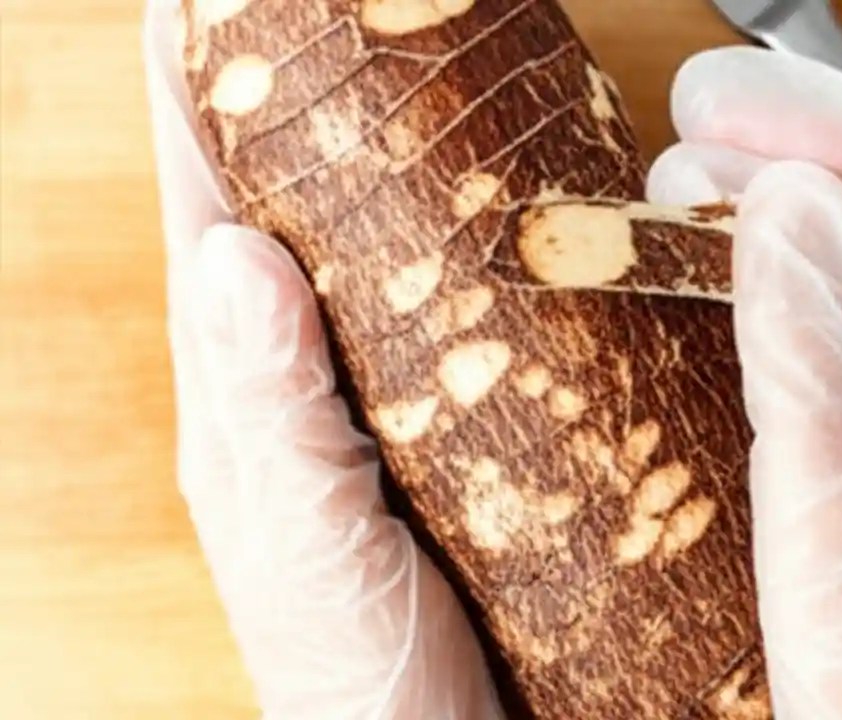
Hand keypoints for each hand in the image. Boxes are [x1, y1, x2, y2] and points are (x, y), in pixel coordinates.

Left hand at [142, 2, 502, 717]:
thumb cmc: (360, 684)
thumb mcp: (306, 547)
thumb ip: (270, 411)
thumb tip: (233, 253)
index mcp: (245, 398)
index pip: (205, 211)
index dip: (198, 96)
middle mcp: (306, 384)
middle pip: (290, 210)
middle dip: (301, 103)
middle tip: (338, 17)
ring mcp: (381, 407)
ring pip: (376, 256)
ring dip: (389, 165)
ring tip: (427, 78)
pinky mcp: (457, 433)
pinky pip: (452, 318)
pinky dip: (468, 253)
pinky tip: (512, 221)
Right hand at [648, 47, 841, 717]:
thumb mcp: (840, 463)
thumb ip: (813, 320)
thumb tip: (783, 196)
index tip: (741, 115)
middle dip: (807, 173)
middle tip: (698, 132)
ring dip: (782, 231)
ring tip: (686, 190)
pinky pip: (841, 347)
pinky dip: (779, 303)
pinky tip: (724, 280)